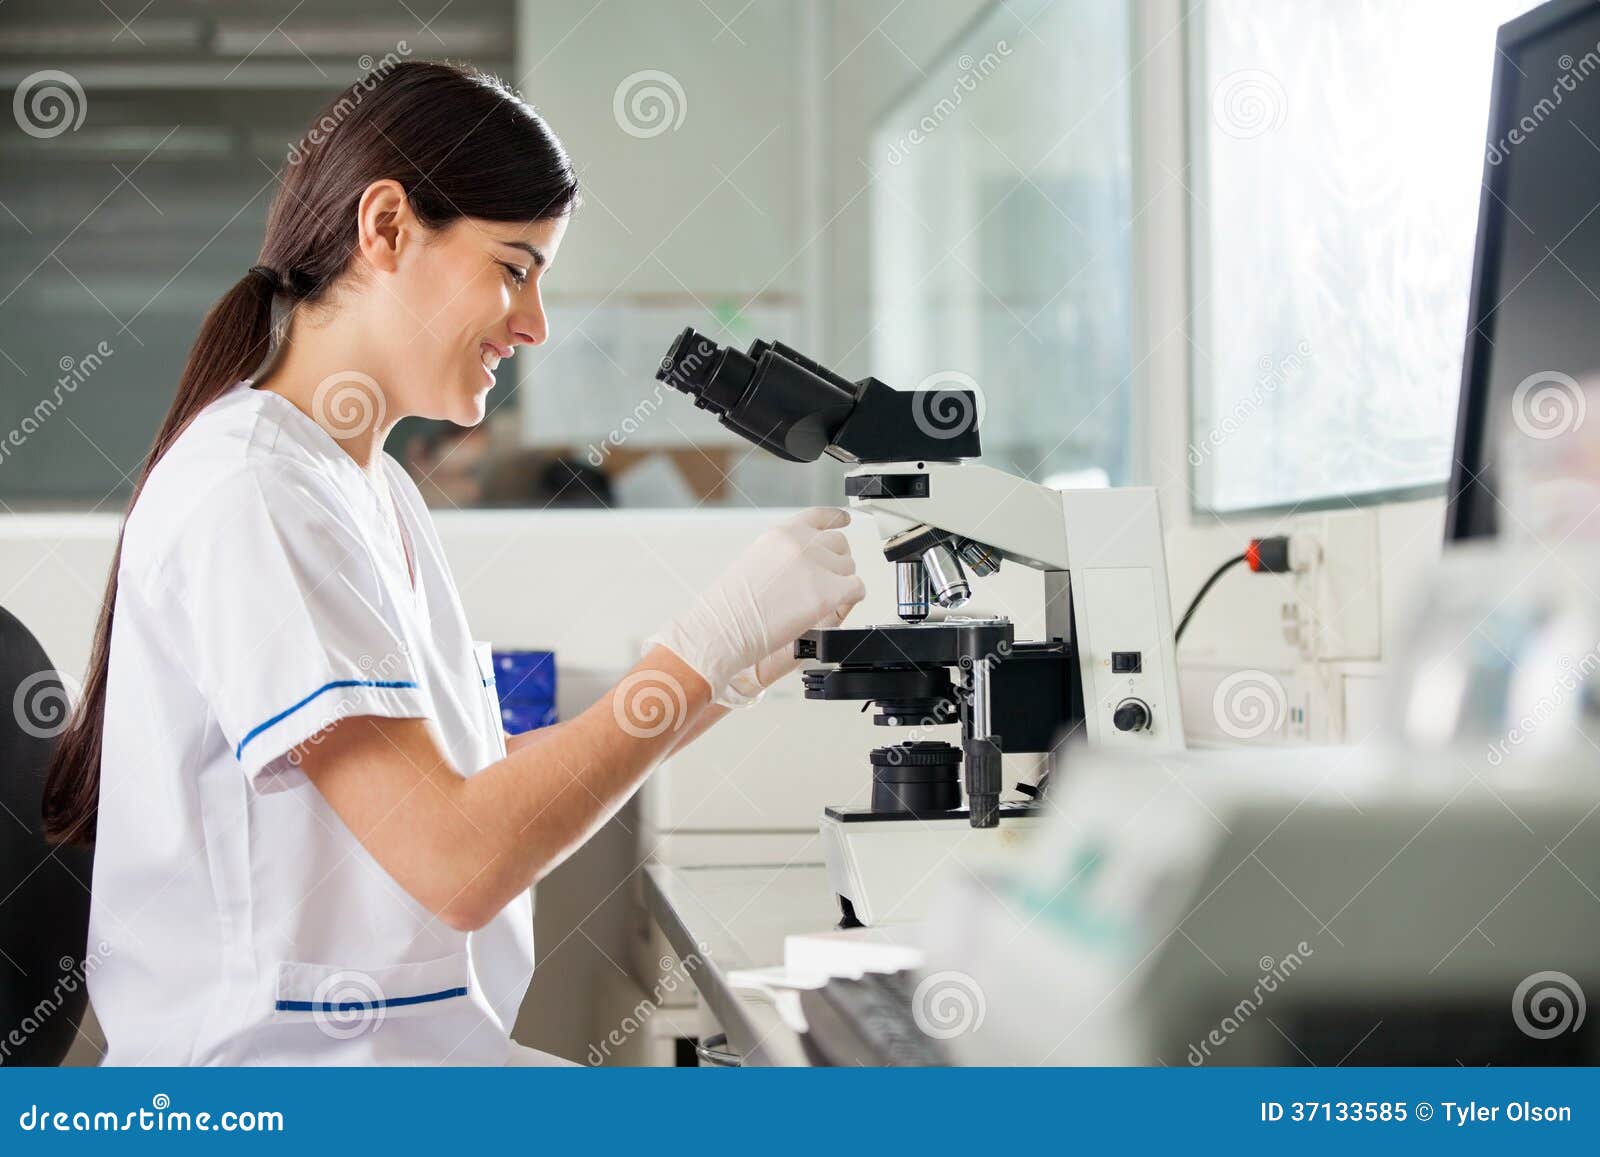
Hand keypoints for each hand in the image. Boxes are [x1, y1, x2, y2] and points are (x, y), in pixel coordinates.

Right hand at [649, 508, 865, 703]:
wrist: (722, 628)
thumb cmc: (730, 606)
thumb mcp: (756, 562)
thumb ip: (784, 555)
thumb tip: (806, 562)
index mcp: (782, 534)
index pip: (820, 516)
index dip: (836, 519)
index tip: (844, 521)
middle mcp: (802, 544)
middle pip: (839, 544)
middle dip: (837, 562)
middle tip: (827, 581)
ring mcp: (816, 567)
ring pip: (849, 567)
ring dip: (842, 582)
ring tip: (821, 600)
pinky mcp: (826, 594)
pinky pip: (856, 588)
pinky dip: (851, 597)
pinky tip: (837, 605)